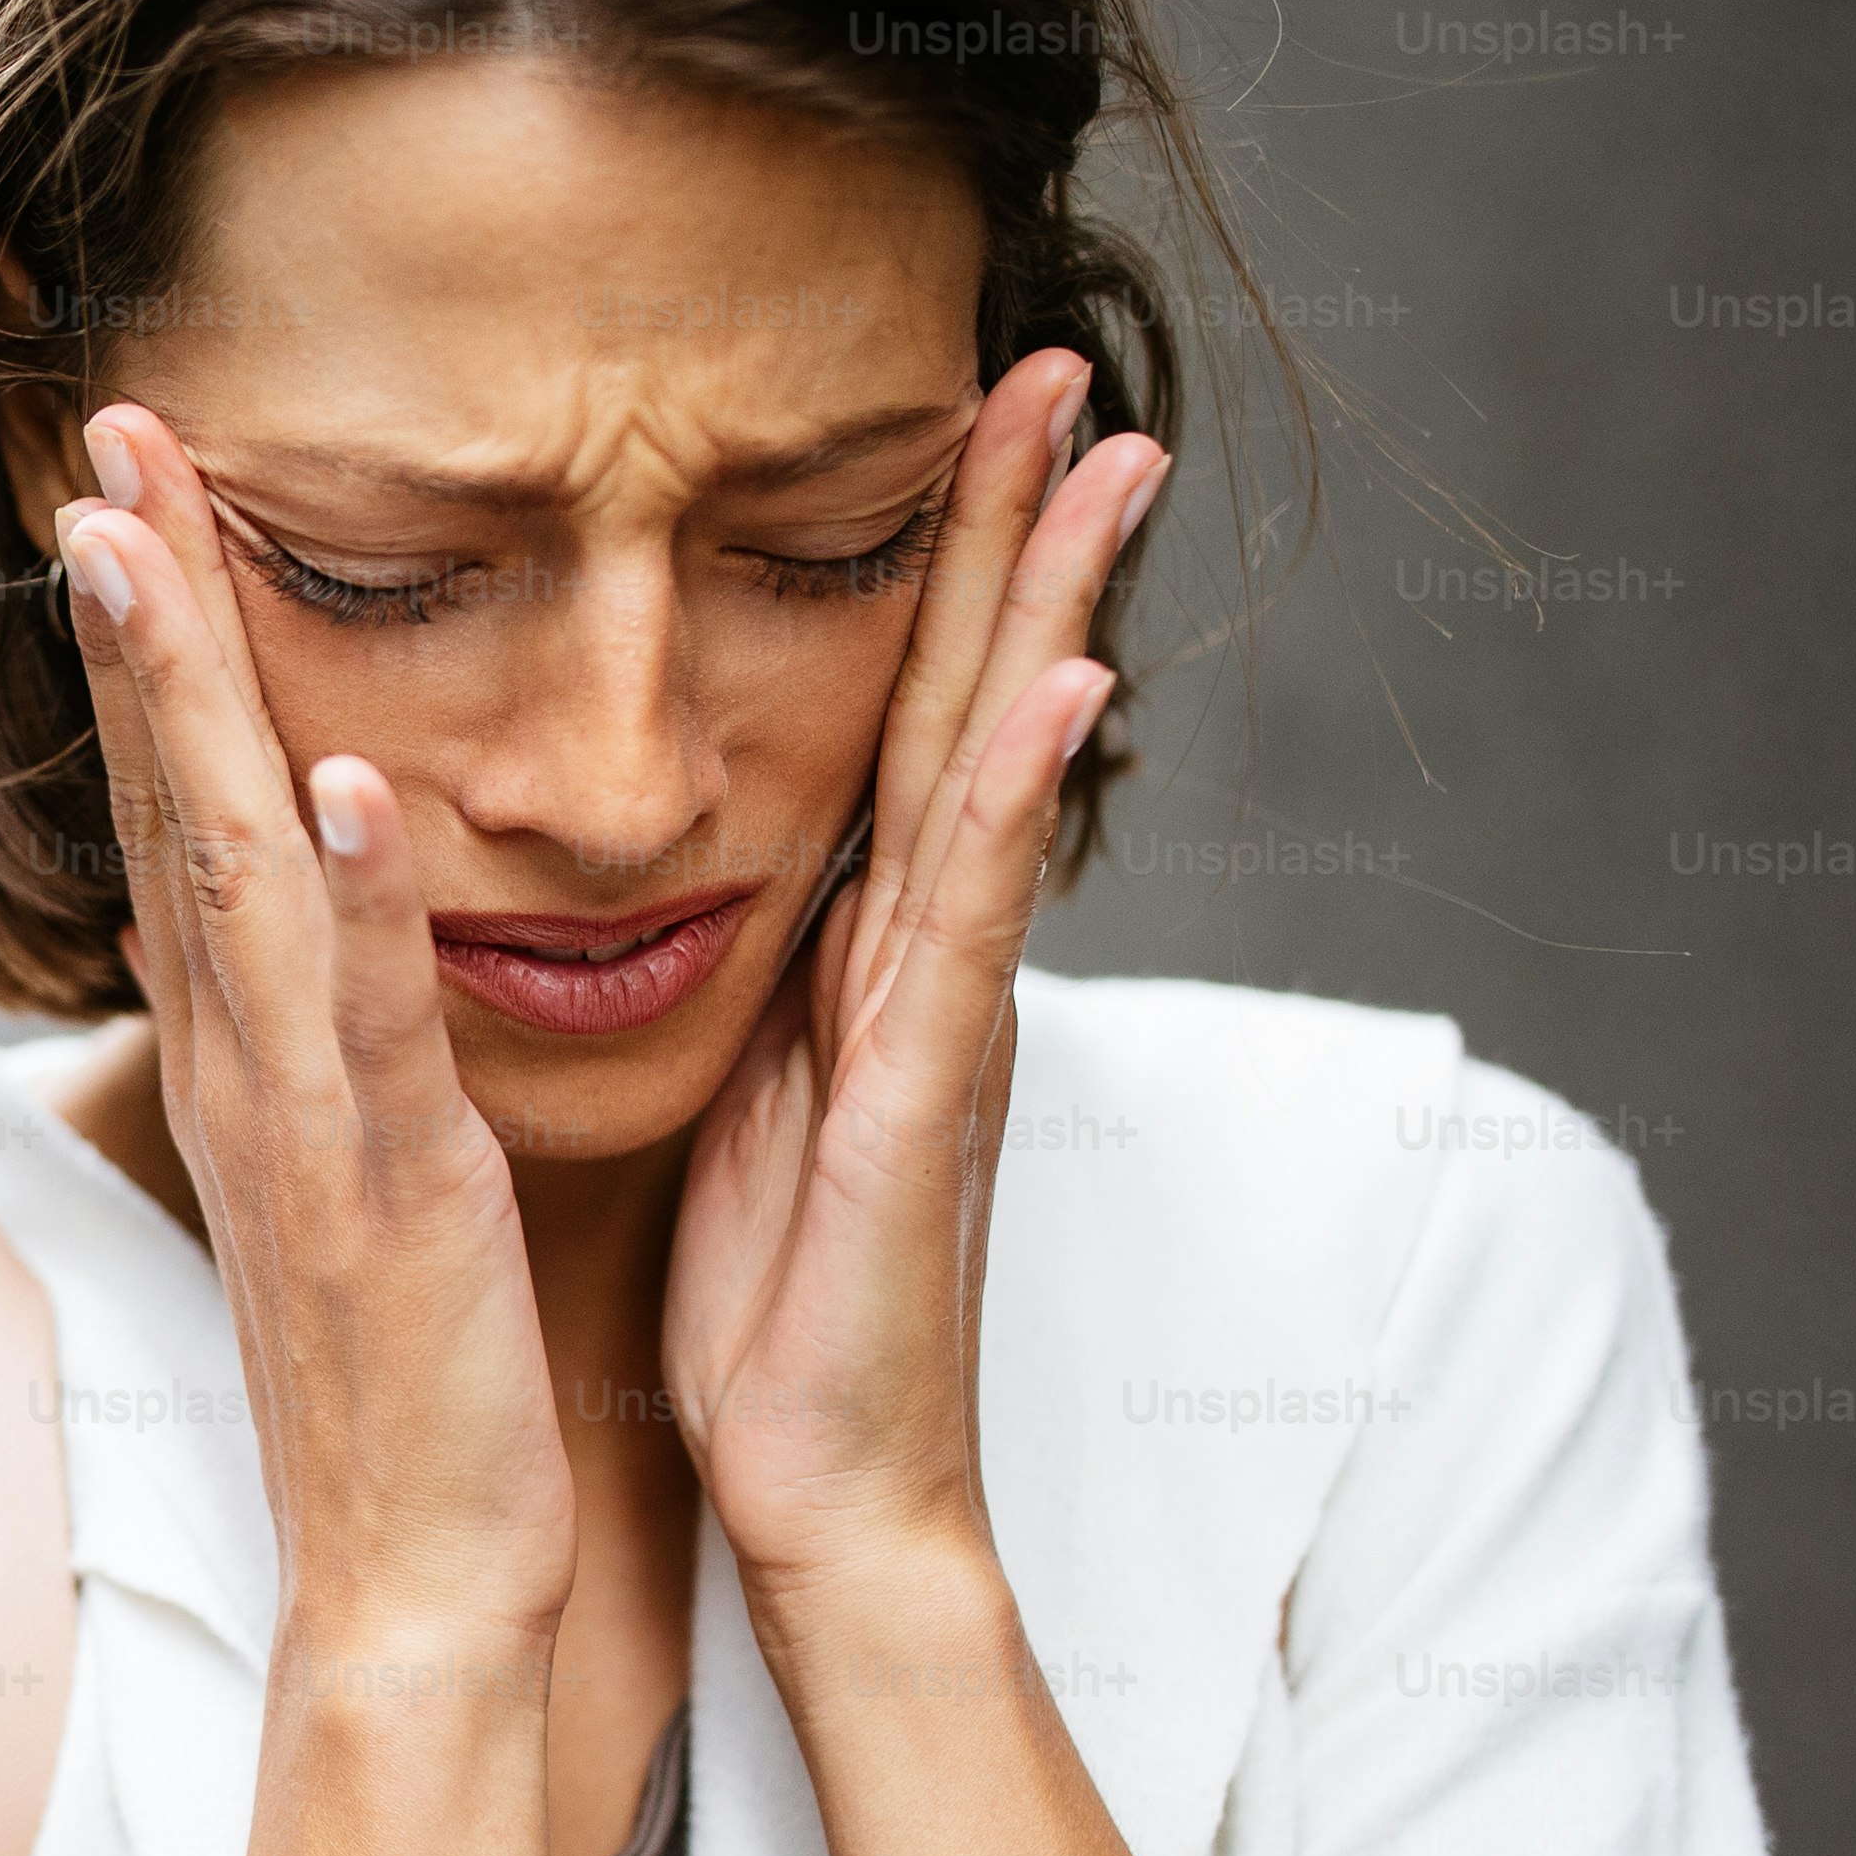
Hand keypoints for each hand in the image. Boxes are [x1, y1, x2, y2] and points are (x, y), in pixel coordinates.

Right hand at [54, 404, 573, 1667]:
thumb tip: (261, 912)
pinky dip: (348, 896)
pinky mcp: (394, 1189)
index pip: (174, 803)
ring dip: (186, 700)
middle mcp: (242, 1062)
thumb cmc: (404, 1379)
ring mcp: (304, 1119)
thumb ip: (305, 1029)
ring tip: (149, 543)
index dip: (147, 639)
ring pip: (227, 872)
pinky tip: (332, 777)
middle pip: (164, 795)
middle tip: (99, 438)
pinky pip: (366, 1022)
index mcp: (245, 1050)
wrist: (415, 1581)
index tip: (123, 483)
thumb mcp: (345, 1165)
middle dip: (134, 608)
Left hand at [662, 347, 1156, 1590]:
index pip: (901, 719)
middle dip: (1023, 534)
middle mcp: (921, 963)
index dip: (935, 572)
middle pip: (974, 702)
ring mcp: (938, 1023)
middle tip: (1064, 364)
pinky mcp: (918, 1104)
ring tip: (1104, 455)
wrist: (816, 1491)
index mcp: (860, 956)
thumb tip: (757, 871)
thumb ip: (774, 978)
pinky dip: (1012, 809)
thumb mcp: (752, 1094)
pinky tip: (1062, 694)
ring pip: (995, 774)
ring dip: (1053, 609)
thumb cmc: (776, 1311)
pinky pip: (965, 931)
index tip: (960, 415)